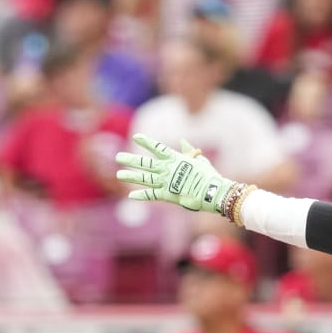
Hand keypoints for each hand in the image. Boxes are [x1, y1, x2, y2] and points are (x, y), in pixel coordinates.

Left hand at [115, 134, 233, 212]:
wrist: (213, 192)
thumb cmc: (209, 176)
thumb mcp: (200, 161)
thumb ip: (189, 152)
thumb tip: (183, 141)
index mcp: (176, 159)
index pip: (158, 147)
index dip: (146, 142)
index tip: (136, 137)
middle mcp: (168, 169)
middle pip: (145, 163)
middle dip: (131, 159)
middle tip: (118, 157)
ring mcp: (166, 182)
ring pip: (144, 178)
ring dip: (131, 176)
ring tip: (119, 174)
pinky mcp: (167, 195)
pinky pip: (152, 195)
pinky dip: (141, 196)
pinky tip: (131, 195)